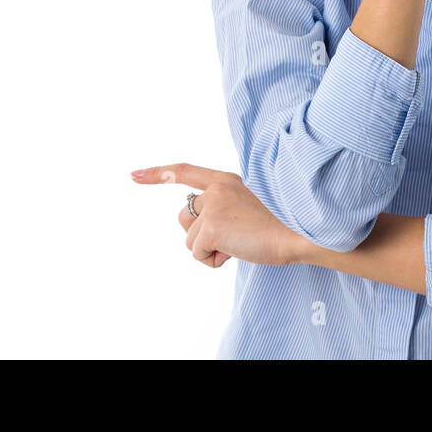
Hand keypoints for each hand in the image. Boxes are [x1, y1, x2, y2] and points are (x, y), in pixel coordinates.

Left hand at [131, 163, 310, 267]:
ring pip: (190, 240)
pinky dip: (214, 260)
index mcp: (226, 180)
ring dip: (211, 248)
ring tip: (240, 243)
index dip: (158, 173)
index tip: (134, 175)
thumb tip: (202, 231)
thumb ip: (223, 208)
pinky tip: (237, 251)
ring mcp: (211, 206)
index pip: (185, 171)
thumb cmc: (280, 226)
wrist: (296, 232)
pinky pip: (197, 254)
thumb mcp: (247, 207)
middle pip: (184, 218)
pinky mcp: (209, 227)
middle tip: (236, 237)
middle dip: (201, 234)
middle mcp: (215, 189)